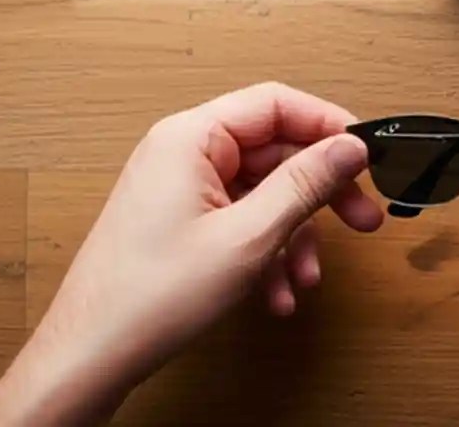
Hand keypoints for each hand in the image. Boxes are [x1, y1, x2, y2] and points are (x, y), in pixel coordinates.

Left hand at [0, 83, 380, 425]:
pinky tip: (277, 294)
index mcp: (191, 138)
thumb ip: (305, 184)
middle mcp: (184, 154)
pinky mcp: (182, 222)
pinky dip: (267, 254)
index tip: (366, 155)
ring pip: (263, 195)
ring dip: (295, 237)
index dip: (327, 125)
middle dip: (321, 193)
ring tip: (309, 277)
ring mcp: (181, 189)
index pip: (276, 104)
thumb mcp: (248, 236)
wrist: (92, 355)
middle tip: (363, 218)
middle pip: (275, 152)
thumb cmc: (149, 296)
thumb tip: (348, 147)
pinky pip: (241, 222)